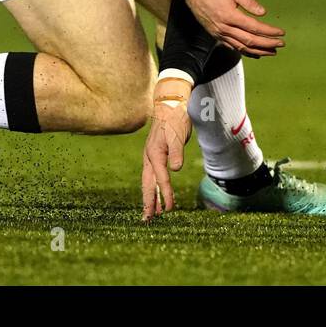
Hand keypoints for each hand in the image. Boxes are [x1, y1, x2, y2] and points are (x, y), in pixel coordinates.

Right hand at [142, 93, 192, 220]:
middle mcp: (149, 158)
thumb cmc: (175, 119)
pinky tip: (156, 196)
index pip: (161, 179)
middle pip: (148, 185)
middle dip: (148, 203)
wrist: (170, 106)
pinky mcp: (155, 156)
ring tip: (150, 215)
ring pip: (148, 182)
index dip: (166, 195)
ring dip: (150, 198)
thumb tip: (175, 169)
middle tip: (147, 221)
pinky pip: (152, 177)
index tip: (169, 209)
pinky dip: (153, 188)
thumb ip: (177, 152)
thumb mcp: (178, 134)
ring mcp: (150, 157)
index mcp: (154, 154)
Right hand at [185, 0, 284, 56]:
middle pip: (250, 41)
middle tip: (280, 44)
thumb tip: (263, 12)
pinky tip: (255, 53)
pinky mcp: (216, 36)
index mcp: (229, 16)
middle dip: (267, 44)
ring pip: (242, 48)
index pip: (254, 28)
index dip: (269, 31)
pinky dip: (246, 52)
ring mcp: (219, 34)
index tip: (280, 32)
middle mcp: (224, 28)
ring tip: (272, 52)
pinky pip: (233, 47)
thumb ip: (248, 2)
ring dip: (259, 51)